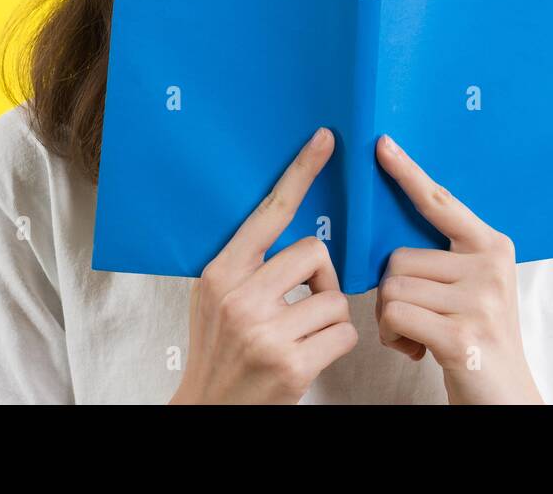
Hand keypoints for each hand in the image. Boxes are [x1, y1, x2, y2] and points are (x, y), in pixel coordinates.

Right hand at [170, 127, 357, 403]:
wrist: (208, 411)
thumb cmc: (219, 352)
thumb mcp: (214, 299)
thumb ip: (245, 266)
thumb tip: (287, 228)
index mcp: (220, 273)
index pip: (268, 213)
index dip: (300, 173)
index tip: (325, 140)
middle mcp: (239, 297)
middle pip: (315, 252)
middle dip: (324, 279)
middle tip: (309, 302)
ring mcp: (264, 331)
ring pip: (336, 298)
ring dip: (331, 317)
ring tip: (305, 335)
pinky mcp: (291, 363)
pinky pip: (344, 333)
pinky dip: (337, 344)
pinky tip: (312, 356)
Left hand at [373, 134, 543, 404]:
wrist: (505, 398)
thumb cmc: (476, 339)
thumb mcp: (471, 289)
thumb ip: (444, 259)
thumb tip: (392, 236)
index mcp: (492, 247)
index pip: (440, 202)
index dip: (407, 174)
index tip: (382, 144)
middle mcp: (490, 266)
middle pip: (398, 258)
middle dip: (395, 294)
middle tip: (421, 320)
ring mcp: (479, 299)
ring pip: (392, 289)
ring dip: (392, 320)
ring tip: (422, 336)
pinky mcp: (462, 332)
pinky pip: (395, 316)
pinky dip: (394, 338)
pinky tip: (418, 352)